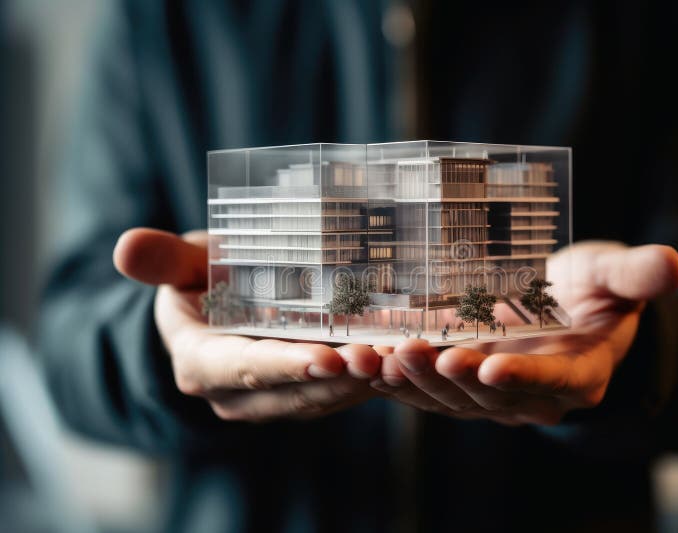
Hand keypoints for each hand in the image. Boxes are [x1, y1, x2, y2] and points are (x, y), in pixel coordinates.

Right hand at [113, 228, 381, 421]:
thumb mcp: (182, 266)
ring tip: (399, 358)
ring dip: (362, 383)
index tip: (325, 357)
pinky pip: (339, 392)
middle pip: (294, 391)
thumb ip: (162, 260)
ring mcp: (274, 400)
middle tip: (379, 357)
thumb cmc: (199, 282)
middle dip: (338, 377)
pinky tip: (401, 357)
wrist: (215, 311)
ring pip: (323, 397)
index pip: (246, 369)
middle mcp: (239, 394)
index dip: (285, 366)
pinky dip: (370, 379)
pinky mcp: (304, 395)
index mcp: (203, 363)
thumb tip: (126, 246)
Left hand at [371, 242, 677, 425]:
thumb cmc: (594, 293)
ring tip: (374, 356)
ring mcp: (488, 392)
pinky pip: (420, 384)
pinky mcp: (456, 380)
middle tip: (415, 353)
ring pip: (446, 396)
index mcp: (577, 375)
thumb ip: (636, 275)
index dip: (525, 376)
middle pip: (487, 394)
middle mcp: (529, 393)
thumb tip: (671, 264)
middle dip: (449, 377)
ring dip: (409, 380)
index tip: (495, 363)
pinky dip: (390, 374)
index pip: (551, 382)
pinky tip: (359, 355)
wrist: (564, 311)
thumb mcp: (615, 277)